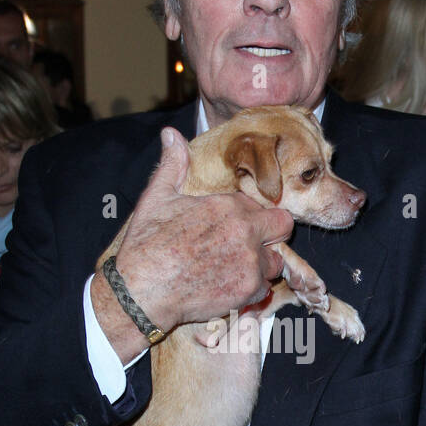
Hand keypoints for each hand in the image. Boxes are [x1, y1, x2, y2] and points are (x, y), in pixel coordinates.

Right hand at [110, 126, 293, 333]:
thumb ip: (173, 165)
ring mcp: (250, 264)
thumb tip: (170, 134)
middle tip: (249, 243)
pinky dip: (251, 289)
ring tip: (235, 267)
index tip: (236, 224)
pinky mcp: (248, 291)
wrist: (141, 292)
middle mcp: (246, 232)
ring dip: (261, 264)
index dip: (251, 214)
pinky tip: (229, 286)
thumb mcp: (157, 198)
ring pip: (275, 261)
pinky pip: (264, 288)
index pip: (262, 204)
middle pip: (283, 227)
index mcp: (229, 206)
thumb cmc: (147, 244)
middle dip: (270, 234)